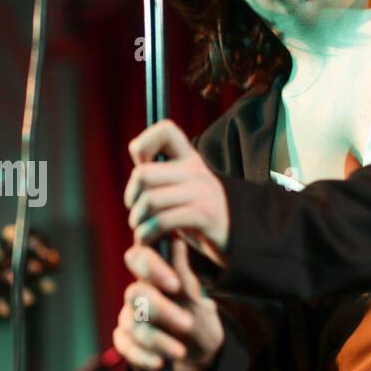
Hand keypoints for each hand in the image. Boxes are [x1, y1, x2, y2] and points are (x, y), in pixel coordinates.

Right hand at [113, 237, 226, 370]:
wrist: (201, 359)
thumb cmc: (199, 322)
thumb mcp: (198, 301)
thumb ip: (185, 274)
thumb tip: (176, 240)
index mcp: (154, 276)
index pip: (138, 258)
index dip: (151, 267)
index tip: (174, 284)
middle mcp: (137, 294)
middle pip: (135, 293)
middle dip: (161, 310)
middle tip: (185, 324)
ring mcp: (128, 319)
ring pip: (133, 324)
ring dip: (158, 340)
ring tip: (180, 352)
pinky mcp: (126, 343)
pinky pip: (127, 348)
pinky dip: (145, 357)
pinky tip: (160, 364)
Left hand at [125, 119, 229, 266]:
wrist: (238, 240)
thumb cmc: (200, 217)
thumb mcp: (184, 187)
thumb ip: (162, 173)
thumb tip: (137, 159)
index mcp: (190, 159)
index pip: (166, 130)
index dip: (144, 145)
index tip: (143, 172)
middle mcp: (196, 170)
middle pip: (142, 174)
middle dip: (131, 198)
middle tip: (138, 214)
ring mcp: (202, 192)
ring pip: (149, 200)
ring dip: (138, 222)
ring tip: (143, 231)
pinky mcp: (205, 215)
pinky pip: (162, 221)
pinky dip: (147, 234)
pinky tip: (150, 240)